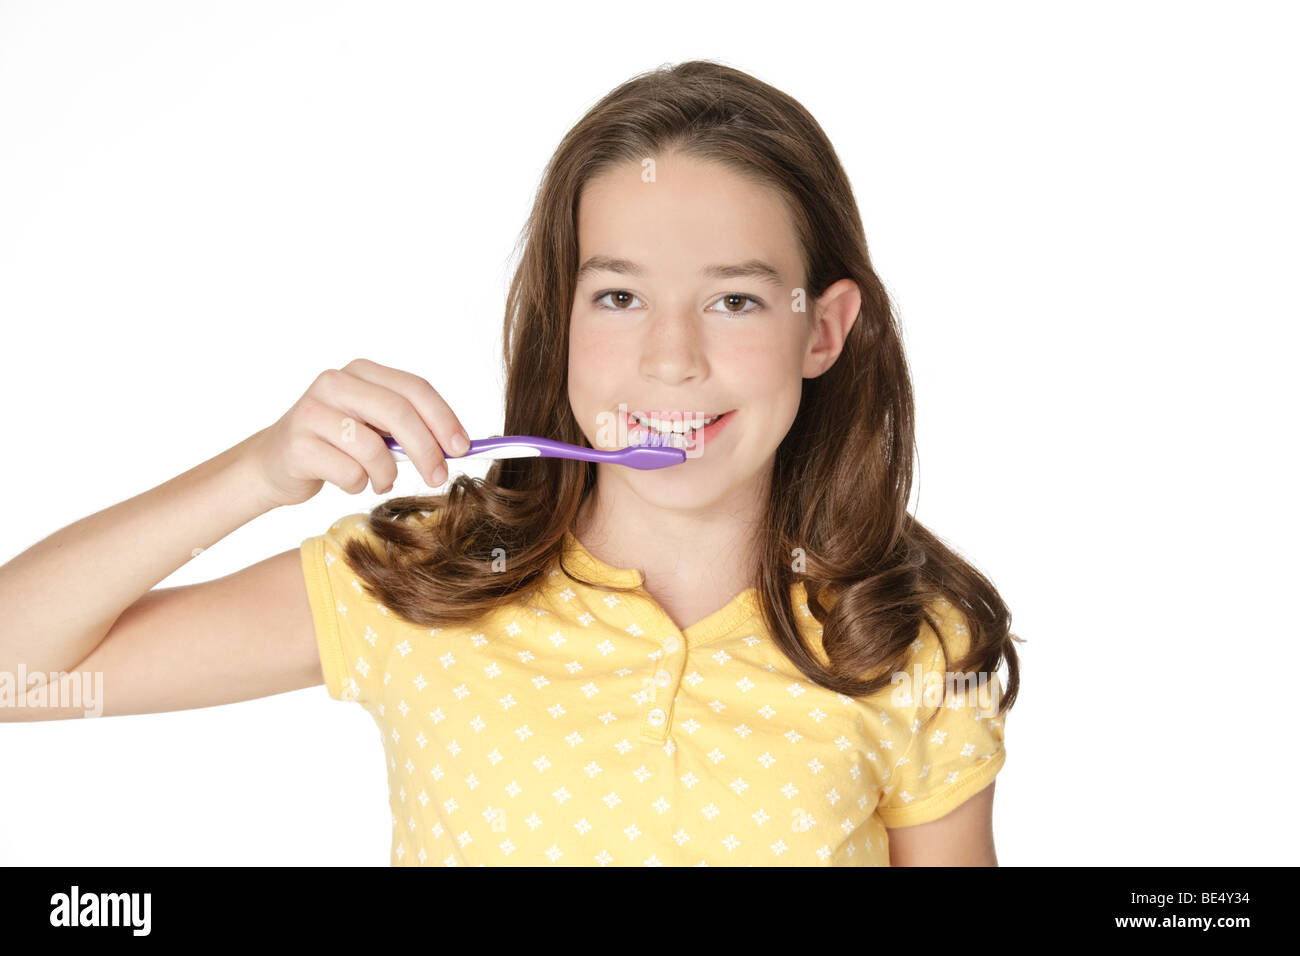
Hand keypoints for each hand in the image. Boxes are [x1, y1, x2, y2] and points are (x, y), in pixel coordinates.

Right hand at [243, 357, 469, 508]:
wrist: (274, 464)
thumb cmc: (336, 446)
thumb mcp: (375, 428)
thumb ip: (409, 427)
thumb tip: (460, 445)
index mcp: (361, 373)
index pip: (414, 388)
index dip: (443, 418)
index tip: (462, 448)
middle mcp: (336, 383)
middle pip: (398, 412)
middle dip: (427, 450)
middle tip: (438, 477)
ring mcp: (313, 410)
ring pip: (373, 448)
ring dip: (386, 475)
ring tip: (379, 481)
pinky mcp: (298, 442)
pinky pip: (349, 471)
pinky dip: (358, 484)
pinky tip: (348, 481)